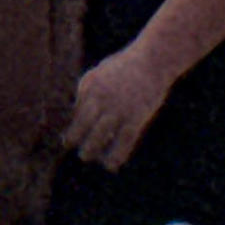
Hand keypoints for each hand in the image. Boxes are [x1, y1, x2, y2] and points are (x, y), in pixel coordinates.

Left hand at [64, 45, 177, 172]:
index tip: (69, 139)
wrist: (155, 58)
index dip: (72, 128)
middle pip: (81, 127)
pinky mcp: (136, 117)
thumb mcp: (102, 71)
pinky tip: (111, 166)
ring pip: (98, 137)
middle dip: (75, 141)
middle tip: (77, 149)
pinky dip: (116, 156)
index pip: (76, 112)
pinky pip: (123, 142)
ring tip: (87, 157)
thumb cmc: (128, 65)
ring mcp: (118, 108)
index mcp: (90, 85)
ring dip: (90, 151)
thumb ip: (88, 89)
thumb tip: (77, 111)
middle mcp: (101, 98)